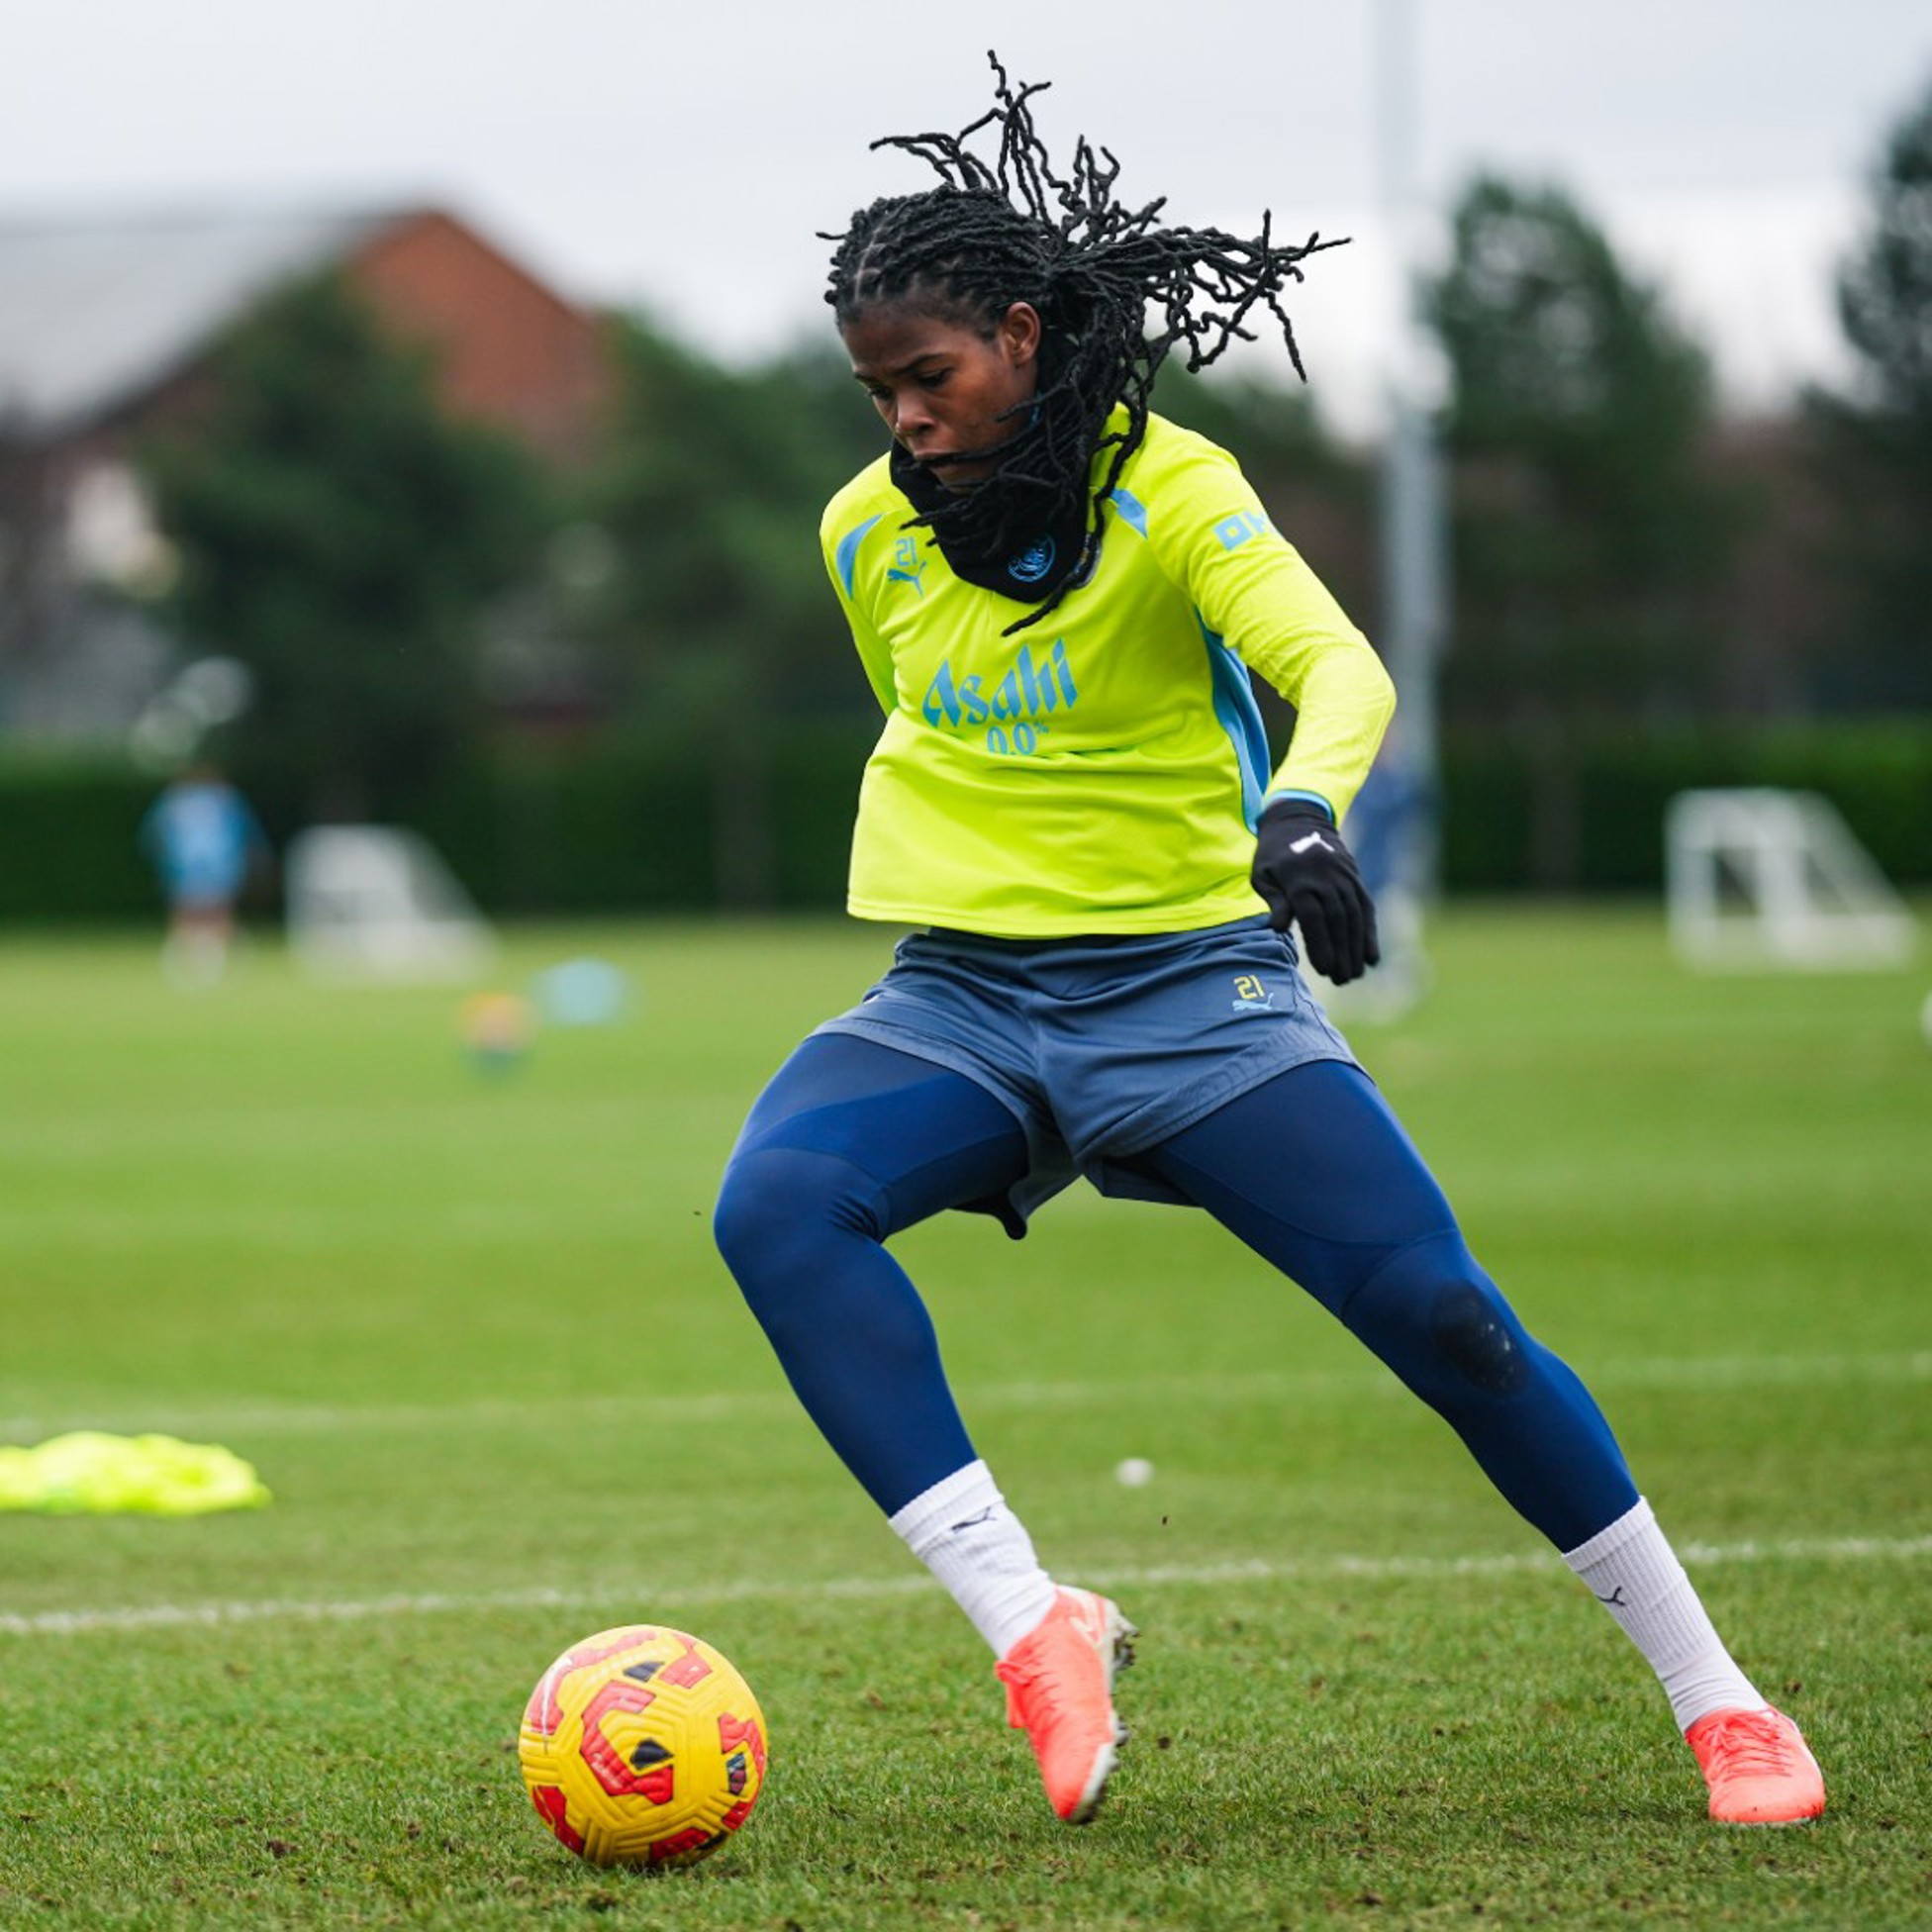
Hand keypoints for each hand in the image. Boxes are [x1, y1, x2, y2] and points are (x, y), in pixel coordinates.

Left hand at [1250, 800, 1380, 983]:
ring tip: (1354, 975)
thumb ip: (1274, 901)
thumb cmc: (1273, 855)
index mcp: (1298, 878)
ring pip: (1354, 916)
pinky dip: (1370, 933)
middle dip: (1341, 952)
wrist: (1298, 820)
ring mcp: (1343, 877)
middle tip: (1341, 980)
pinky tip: (1372, 957)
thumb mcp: (1262, 874)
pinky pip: (1366, 907)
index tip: (1324, 969)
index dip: (1320, 943)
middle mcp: (1325, 877)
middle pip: (1337, 920)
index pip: (1313, 916)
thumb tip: (1277, 928)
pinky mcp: (1354, 878)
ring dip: (1357, 947)